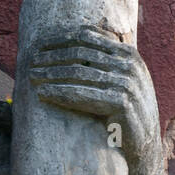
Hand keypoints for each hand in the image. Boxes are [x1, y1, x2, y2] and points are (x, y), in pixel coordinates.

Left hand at [29, 28, 162, 174]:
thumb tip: (76, 35)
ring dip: (51, 73)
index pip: (88, 37)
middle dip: (53, 56)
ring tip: (32, 76)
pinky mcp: (121, 103)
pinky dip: (59, 93)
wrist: (144, 138)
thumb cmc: (125, 106)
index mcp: (128, 53)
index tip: (40, 45)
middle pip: (81, 53)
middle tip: (31, 61)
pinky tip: (43, 93)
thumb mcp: (120, 76)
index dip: (61, 39)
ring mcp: (126, 83)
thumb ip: (105, 57)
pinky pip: (82, 95)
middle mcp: (129, 65)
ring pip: (79, 73)